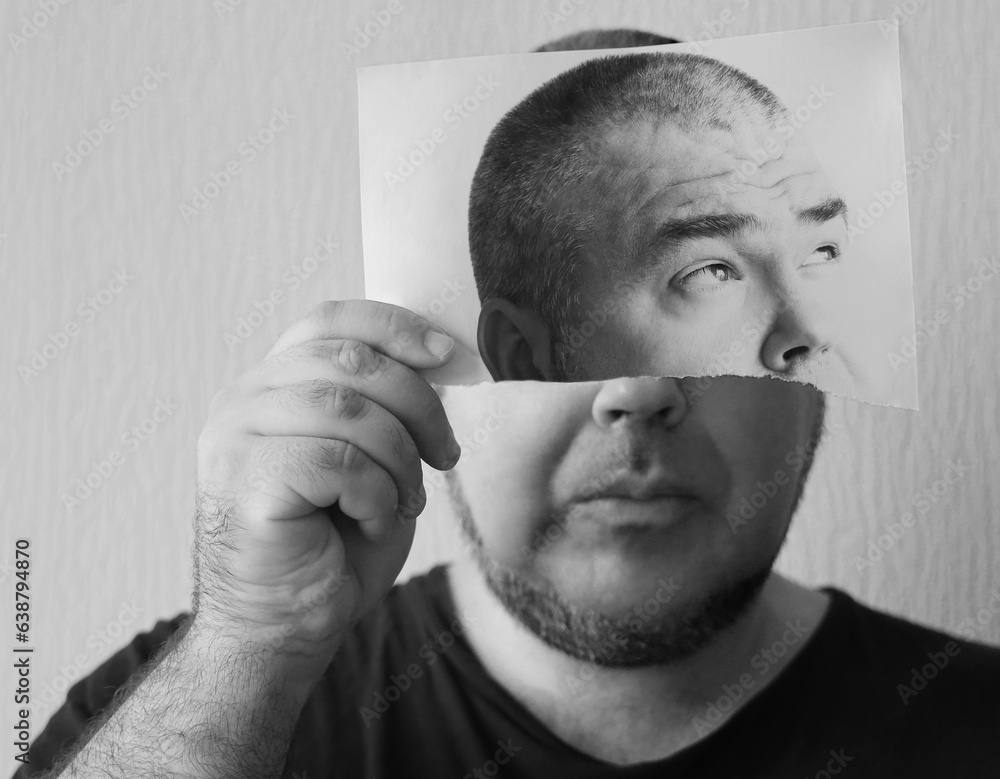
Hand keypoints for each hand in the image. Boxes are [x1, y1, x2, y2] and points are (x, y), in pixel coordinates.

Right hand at [192, 300, 459, 673]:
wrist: (282, 631)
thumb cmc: (332, 547)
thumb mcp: (370, 459)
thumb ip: (384, 406)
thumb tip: (438, 357)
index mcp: (270, 386)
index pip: (328, 320)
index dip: (393, 326)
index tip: (447, 353)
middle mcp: (242, 401)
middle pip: (349, 359)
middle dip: (418, 404)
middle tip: (444, 454)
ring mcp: (235, 438)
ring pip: (349, 409)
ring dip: (399, 459)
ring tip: (404, 500)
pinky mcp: (244, 480)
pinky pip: (338, 460)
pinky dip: (376, 494)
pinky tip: (370, 521)